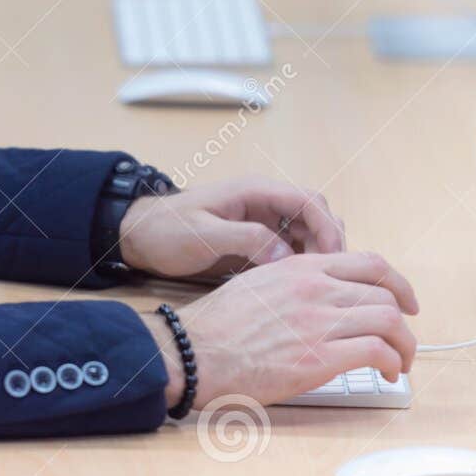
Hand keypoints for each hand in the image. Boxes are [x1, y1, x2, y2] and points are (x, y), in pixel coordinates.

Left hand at [118, 176, 343, 281]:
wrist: (141, 236)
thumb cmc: (167, 231)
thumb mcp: (204, 235)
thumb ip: (246, 240)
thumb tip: (286, 254)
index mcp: (255, 191)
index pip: (308, 201)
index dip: (327, 228)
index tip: (334, 259)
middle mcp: (265, 200)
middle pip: (315, 213)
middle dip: (329, 241)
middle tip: (333, 277)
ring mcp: (263, 217)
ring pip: (308, 230)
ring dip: (318, 252)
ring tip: (320, 284)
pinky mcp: (257, 236)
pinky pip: (292, 244)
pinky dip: (303, 260)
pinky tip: (302, 284)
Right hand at [145, 251, 417, 409]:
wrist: (196, 351)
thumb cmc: (219, 324)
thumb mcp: (258, 282)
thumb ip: (295, 283)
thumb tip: (322, 296)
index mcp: (302, 268)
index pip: (370, 264)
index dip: (398, 283)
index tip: (405, 300)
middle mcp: (317, 289)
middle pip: (386, 295)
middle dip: (405, 320)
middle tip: (405, 340)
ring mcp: (319, 322)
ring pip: (389, 322)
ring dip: (404, 346)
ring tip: (399, 363)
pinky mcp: (319, 357)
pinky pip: (376, 352)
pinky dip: (391, 363)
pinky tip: (386, 373)